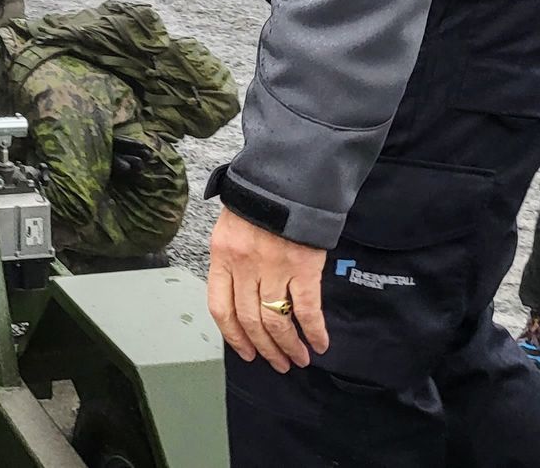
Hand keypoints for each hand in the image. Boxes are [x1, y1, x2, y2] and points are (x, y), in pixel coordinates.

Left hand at [207, 208, 329, 371]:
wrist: (287, 175)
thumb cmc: (258, 200)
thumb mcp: (230, 225)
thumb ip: (230, 258)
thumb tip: (237, 292)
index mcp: (222, 255)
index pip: (220, 307)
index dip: (233, 336)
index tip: (246, 353)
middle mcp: (243, 265)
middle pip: (249, 320)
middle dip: (264, 348)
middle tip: (277, 363)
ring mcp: (273, 267)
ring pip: (275, 321)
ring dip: (288, 346)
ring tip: (298, 359)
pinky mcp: (303, 267)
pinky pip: (307, 309)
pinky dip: (314, 330)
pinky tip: (319, 343)